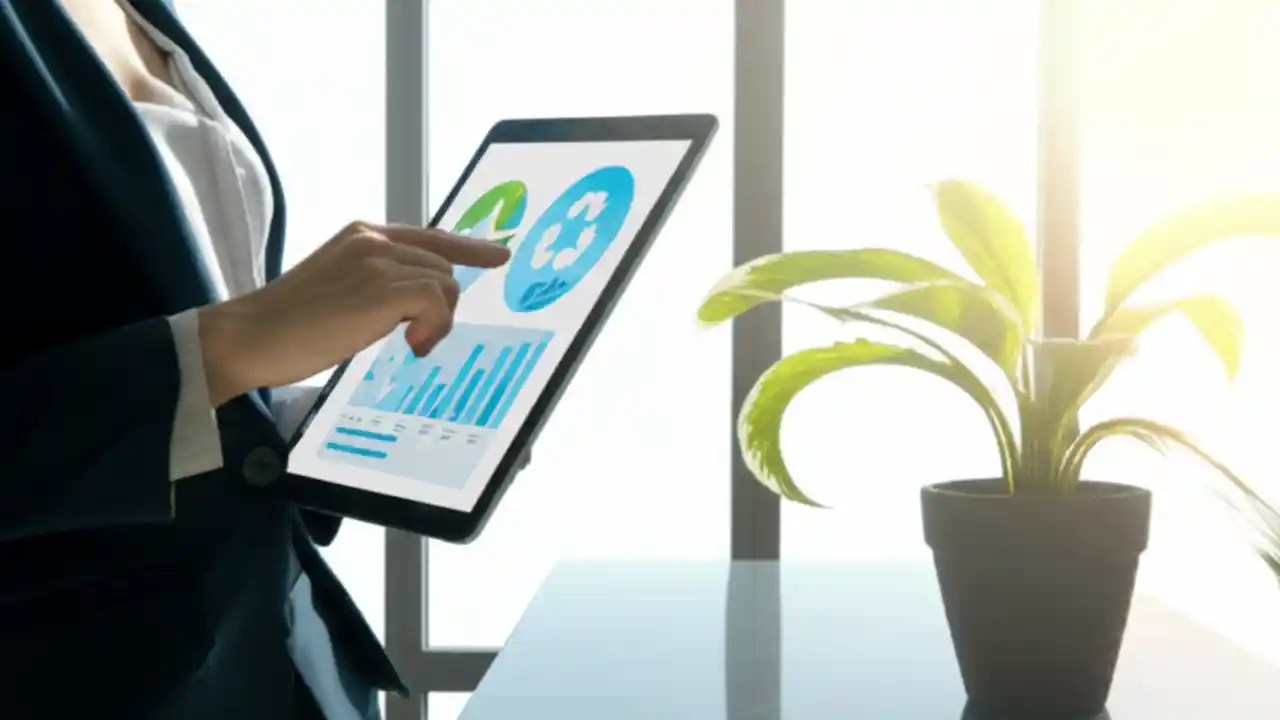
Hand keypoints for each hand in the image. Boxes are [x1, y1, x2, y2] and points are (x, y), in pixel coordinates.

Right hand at [198, 221, 509, 406]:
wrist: (249, 337)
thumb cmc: (289, 326)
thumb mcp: (340, 289)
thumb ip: (377, 284)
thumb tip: (416, 304)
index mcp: (362, 235)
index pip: (429, 236)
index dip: (468, 247)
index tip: (499, 254)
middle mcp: (373, 240)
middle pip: (443, 265)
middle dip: (442, 307)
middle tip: (417, 338)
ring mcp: (378, 261)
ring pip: (446, 285)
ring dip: (436, 322)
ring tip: (407, 343)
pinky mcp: (382, 289)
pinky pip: (438, 302)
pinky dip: (433, 328)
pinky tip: (410, 345)